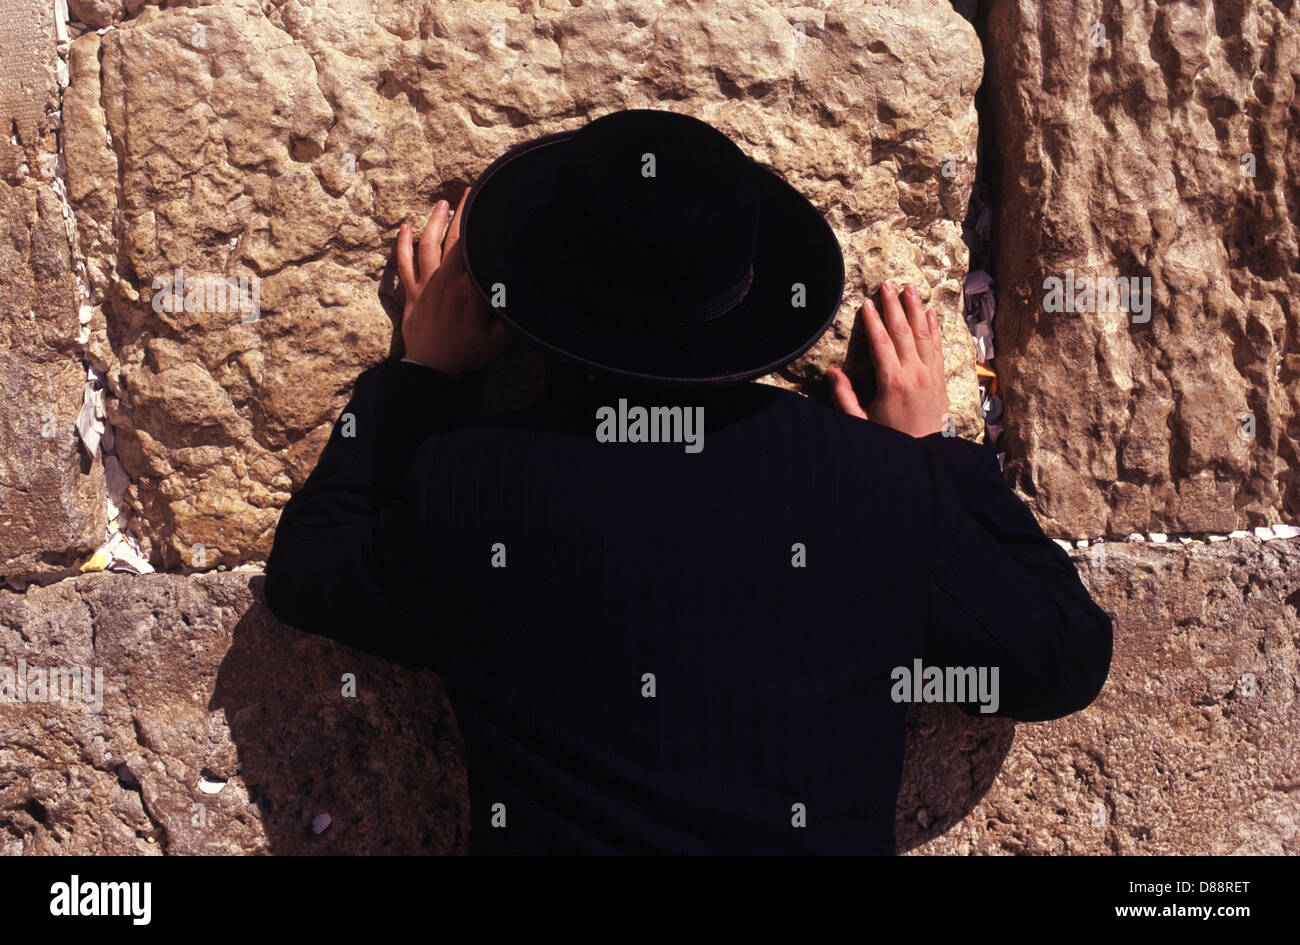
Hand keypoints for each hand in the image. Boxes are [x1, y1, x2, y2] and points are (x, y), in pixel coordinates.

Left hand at [396, 187, 508, 376]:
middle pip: (454, 239)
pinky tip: (405, 227)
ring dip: (434, 221)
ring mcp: (426, 284)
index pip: (476, 249)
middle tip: (469, 193)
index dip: (483, 228)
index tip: (490, 208)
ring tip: (442, 203)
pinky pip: (404, 263)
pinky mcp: (411, 293)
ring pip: (428, 244)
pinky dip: (403, 244)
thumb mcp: (499, 337)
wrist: (432, 369)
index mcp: (471, 288)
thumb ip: (507, 312)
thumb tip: (516, 292)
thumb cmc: (467, 354)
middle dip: (462, 213)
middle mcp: (447, 279)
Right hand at [826, 280, 949, 436]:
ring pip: (924, 334)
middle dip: (894, 305)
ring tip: (910, 288)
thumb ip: (844, 397)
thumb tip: (831, 373)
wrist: (925, 455)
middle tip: (887, 284)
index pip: (881, 343)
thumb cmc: (891, 440)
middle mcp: (915, 374)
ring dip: (916, 309)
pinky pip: (938, 346)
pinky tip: (930, 313)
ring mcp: (931, 374)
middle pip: (903, 331)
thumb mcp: (861, 422)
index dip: (873, 321)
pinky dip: (934, 327)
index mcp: (892, 383)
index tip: (867, 303)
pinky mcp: (941, 378)